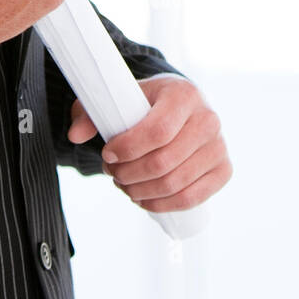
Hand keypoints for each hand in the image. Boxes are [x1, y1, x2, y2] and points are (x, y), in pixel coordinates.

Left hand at [67, 76, 231, 212]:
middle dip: (129, 173)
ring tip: (123, 184)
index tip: (106, 153)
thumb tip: (74, 135)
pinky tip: (143, 198)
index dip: (128, 148)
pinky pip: (192, 199)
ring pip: (176, 183)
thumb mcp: (117, 98)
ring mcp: (219, 147)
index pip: (158, 130)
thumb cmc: (144, 103)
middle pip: (164, 161)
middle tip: (111, 172)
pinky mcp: (223, 170)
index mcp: (184, 94)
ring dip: (141, 191)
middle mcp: (208, 119)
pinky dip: (162, 204)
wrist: (178, 107)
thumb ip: (91, 113)